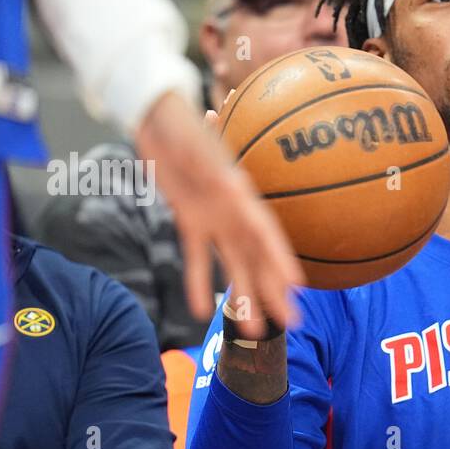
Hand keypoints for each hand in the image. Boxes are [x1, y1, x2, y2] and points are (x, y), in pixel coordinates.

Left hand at [135, 90, 303, 334]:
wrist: (155, 117)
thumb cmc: (179, 124)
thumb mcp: (194, 144)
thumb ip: (211, 167)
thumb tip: (235, 189)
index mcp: (240, 196)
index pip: (265, 234)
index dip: (280, 259)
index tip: (294, 286)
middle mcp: (234, 212)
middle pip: (258, 258)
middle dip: (274, 292)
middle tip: (292, 324)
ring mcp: (214, 219)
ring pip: (234, 265)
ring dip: (245, 295)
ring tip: (255, 331)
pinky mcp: (191, 220)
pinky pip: (197, 257)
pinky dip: (198, 282)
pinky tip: (198, 310)